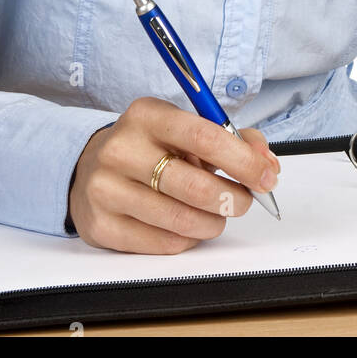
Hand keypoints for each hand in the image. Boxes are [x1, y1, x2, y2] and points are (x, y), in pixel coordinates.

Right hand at [67, 96, 280, 253]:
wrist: (90, 168)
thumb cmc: (151, 148)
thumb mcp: (185, 129)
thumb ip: (231, 139)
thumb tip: (266, 163)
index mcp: (146, 115)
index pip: (205, 137)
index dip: (244, 161)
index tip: (266, 177)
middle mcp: (122, 149)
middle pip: (195, 185)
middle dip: (233, 198)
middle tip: (243, 201)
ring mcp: (107, 189)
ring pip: (181, 219)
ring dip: (213, 222)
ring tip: (217, 215)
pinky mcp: (102, 225)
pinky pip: (163, 242)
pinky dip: (189, 238)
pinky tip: (188, 225)